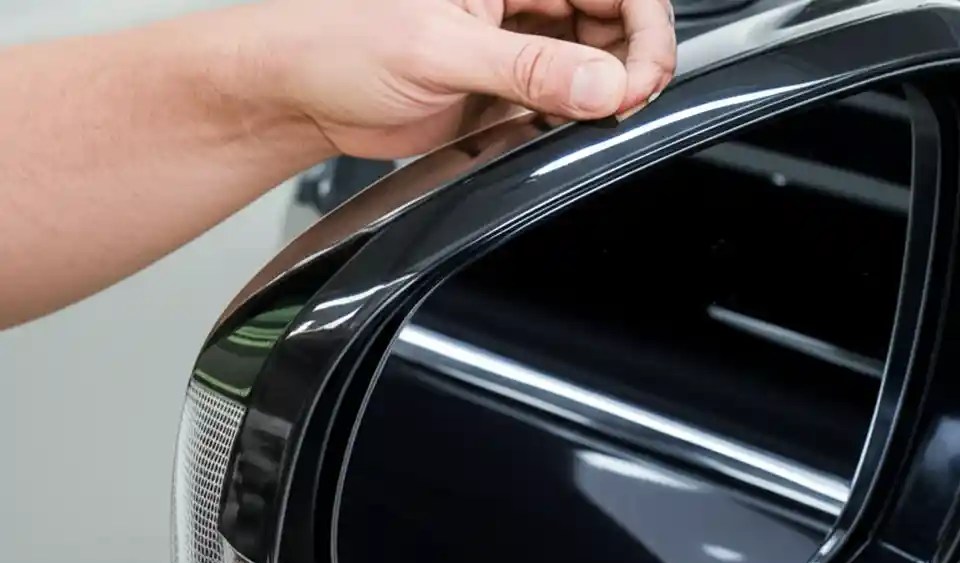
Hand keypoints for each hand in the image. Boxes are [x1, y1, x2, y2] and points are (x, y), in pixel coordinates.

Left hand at [238, 0, 676, 158]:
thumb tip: (605, 83)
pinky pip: (565, 95)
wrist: (296, 97)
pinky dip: (575, 116)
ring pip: (597, 60)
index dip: (645, 28)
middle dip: (631, 64)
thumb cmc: (334, 44)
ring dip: (605, 94)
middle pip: (617, 20)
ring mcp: (516, 39)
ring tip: (587, 119)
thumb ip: (529, 67)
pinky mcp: (508, 82)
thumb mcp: (439, 50)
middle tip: (622, 106)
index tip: (640, 77)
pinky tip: (560, 127)